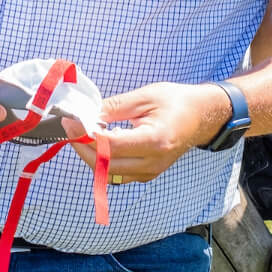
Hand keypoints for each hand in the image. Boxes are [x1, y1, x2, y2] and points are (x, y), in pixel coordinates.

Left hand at [65, 82, 230, 182]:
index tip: (71, 121)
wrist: (201, 116)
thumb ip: (113, 107)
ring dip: (90, 155)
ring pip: (108, 173)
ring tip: (81, 133)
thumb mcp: (143, 97)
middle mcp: (152, 162)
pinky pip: (117, 173)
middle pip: (105, 165)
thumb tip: (85, 114)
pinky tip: (99, 142)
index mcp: (155, 141)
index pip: (110, 146)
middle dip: (82, 147)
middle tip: (70, 127)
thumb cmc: (176, 102)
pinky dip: (102, 160)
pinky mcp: (147, 174)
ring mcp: (150, 172)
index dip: (85, 135)